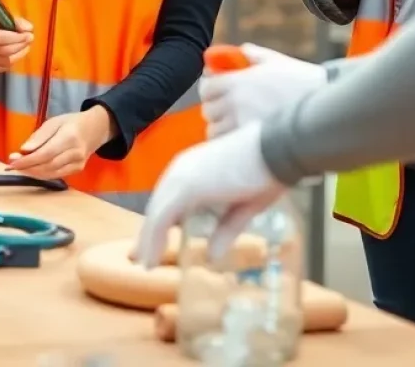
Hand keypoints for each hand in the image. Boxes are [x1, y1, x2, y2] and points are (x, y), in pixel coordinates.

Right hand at [0, 7, 33, 71]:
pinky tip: (19, 52)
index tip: (28, 33)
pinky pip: (4, 67)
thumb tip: (29, 28)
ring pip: (6, 61)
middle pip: (3, 50)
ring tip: (26, 45)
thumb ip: (13, 19)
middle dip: (20, 45)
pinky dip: (15, 60)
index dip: (15, 37)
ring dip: (20, 53)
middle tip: (30, 37)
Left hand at [6, 107, 115, 179]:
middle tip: (11, 165)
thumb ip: (39, 136)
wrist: (94, 129)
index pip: (44, 153)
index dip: (27, 160)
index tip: (12, 161)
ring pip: (51, 173)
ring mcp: (78, 164)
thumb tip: (24, 150)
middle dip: (27, 167)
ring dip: (32, 173)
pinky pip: (56, 175)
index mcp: (69, 137)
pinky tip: (32, 170)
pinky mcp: (78, 170)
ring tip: (19, 168)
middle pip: (47, 165)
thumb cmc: (71, 123)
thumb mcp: (54, 122)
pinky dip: (42, 174)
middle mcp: (75, 153)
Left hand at [134, 122, 284, 269]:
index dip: (160, 223)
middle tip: (138, 258)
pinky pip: (163, 217)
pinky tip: (152, 258)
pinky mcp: (187, 187)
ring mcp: (181, 176)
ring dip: (148, 239)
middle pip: (158, 206)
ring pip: (156, 213)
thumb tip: (212, 257)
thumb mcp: (244, 207)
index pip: (168, 199)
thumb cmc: (266, 172)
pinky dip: (154, 238)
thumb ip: (226, 229)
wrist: (276, 149)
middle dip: (148, 233)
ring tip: (144, 264)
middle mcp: (181, 169)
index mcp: (192, 169)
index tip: (151, 244)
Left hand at [198, 44, 326, 138]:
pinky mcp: (253, 145)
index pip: (206, 88)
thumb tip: (243, 50)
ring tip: (236, 127)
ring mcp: (242, 126)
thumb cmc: (304, 82)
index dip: (209, 89)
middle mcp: (235, 104)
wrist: (329, 108)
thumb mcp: (277, 61)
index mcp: (237, 82)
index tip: (216, 91)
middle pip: (209, 111)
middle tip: (228, 109)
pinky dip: (231, 146)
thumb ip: (255, 55)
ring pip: (216, 132)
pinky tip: (244, 141)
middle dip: (216, 109)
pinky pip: (229, 149)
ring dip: (222, 129)